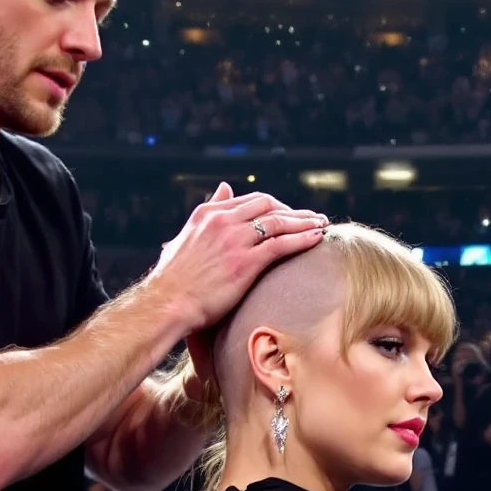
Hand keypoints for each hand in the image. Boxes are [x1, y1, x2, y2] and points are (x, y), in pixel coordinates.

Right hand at [147, 183, 328, 335]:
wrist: (167, 303)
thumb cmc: (175, 279)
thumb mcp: (186, 235)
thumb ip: (209, 211)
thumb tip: (224, 188)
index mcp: (208, 213)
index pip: (251, 200)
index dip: (275, 206)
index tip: (291, 214)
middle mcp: (222, 220)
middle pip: (268, 205)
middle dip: (294, 211)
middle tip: (313, 218)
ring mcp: (234, 239)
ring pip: (279, 221)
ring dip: (305, 222)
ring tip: (322, 225)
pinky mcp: (245, 261)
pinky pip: (281, 244)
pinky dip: (303, 239)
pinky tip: (317, 238)